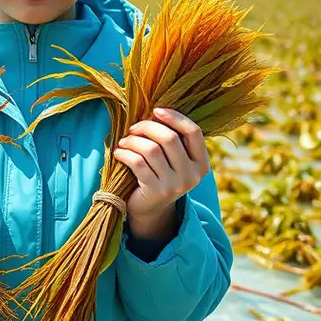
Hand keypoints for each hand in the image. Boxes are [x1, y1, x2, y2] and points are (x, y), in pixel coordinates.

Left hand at [113, 108, 208, 239]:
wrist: (150, 209)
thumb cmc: (159, 174)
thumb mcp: (172, 159)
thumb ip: (172, 139)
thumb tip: (155, 111)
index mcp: (201, 163)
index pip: (194, 132)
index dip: (175, 117)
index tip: (156, 111)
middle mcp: (192, 175)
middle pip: (170, 138)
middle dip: (147, 127)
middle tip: (133, 129)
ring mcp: (175, 186)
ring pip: (152, 150)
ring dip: (133, 141)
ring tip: (124, 142)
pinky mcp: (156, 192)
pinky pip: (138, 163)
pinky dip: (125, 154)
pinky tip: (119, 153)